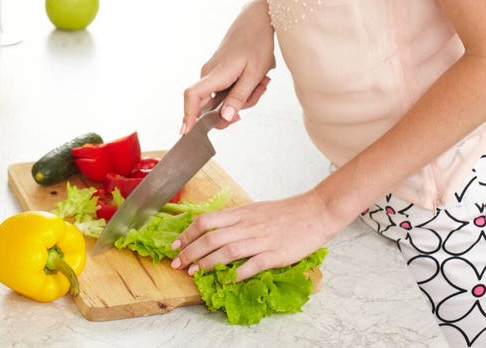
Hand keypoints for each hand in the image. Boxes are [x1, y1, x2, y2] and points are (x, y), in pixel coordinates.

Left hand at [170, 189, 334, 280]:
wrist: (315, 212)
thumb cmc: (286, 212)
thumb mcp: (257, 210)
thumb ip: (237, 220)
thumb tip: (216, 230)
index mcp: (242, 213)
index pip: (207, 220)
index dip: (188, 233)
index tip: (176, 244)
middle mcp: (248, 225)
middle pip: (211, 237)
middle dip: (190, 251)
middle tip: (177, 263)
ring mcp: (261, 240)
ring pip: (227, 250)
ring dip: (207, 262)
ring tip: (194, 272)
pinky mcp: (276, 254)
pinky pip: (253, 264)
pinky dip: (238, 273)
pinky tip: (227, 280)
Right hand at [181, 0, 275, 132]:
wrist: (257, 19)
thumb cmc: (257, 43)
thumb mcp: (254, 74)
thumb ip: (239, 98)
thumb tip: (224, 118)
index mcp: (215, 74)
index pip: (192, 96)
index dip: (187, 115)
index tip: (185, 132)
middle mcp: (209, 74)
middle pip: (213, 105)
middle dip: (236, 108)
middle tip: (258, 92)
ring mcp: (214, 72)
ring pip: (224, 98)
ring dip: (245, 97)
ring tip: (262, 82)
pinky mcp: (220, 71)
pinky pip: (228, 89)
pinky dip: (243, 89)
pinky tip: (258, 80)